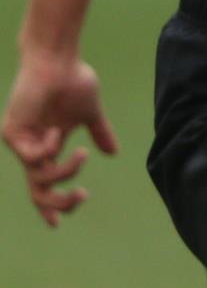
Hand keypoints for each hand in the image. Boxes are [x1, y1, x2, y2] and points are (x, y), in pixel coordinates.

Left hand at [3, 51, 119, 226]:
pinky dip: (47, 150)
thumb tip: (113, 153)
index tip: (55, 225)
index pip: (44, 184)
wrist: (58, 61)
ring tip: (81, 153)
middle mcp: (31, 148)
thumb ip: (100, 133)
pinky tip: (55, 132)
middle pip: (37, 191)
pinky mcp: (12, 133)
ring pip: (38, 178)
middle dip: (59, 202)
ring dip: (65, 171)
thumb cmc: (73, 82)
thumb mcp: (90, 114)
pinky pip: (31, 157)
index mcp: (47, 147)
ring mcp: (21, 142)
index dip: (49, 205)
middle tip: (82, 197)